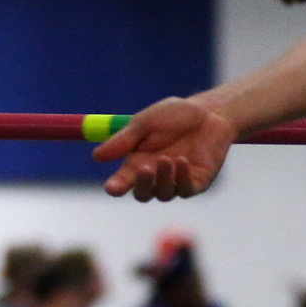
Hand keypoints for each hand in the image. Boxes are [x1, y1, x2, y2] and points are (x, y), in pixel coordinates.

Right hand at [93, 96, 238, 201]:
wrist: (209, 112)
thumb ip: (124, 141)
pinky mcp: (197, 182)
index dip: (116, 187)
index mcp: (137, 163)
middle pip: (143, 194)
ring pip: (164, 194)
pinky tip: (181, 162)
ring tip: (167, 159)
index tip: (112, 188)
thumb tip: (96, 156)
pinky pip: (186, 189)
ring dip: (163, 178)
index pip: (122, 182)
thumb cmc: (174, 116)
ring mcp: (176, 182)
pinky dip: (182, 178)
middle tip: (144, 169)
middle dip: (142, 184)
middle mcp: (156, 177)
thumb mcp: (145, 123)